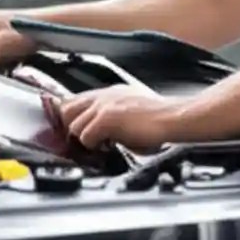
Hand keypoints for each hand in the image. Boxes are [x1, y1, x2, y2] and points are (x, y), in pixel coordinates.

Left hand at [57, 86, 185, 153]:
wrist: (173, 118)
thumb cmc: (159, 119)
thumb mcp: (132, 108)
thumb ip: (114, 114)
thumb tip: (102, 132)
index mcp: (109, 93)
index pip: (75, 101)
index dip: (73, 118)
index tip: (76, 131)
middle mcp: (103, 96)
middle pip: (66, 110)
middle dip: (72, 127)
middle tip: (86, 140)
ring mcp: (103, 106)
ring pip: (74, 126)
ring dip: (85, 139)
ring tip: (101, 145)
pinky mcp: (106, 119)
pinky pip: (85, 137)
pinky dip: (93, 146)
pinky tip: (108, 146)